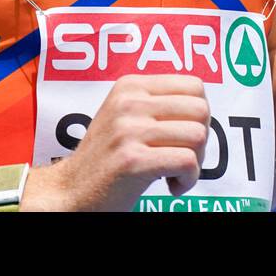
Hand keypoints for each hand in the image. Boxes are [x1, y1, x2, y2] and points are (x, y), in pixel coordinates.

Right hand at [35, 74, 210, 211]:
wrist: (71, 190)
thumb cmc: (107, 156)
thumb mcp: (125, 116)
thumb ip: (157, 104)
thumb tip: (203, 107)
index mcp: (130, 86)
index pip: (194, 86)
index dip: (199, 115)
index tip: (183, 136)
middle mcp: (129, 102)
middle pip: (201, 111)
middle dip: (202, 140)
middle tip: (182, 157)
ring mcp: (129, 131)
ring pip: (197, 136)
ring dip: (196, 163)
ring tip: (174, 173)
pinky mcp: (132, 160)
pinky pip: (187, 162)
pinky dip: (188, 180)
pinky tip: (172, 186)